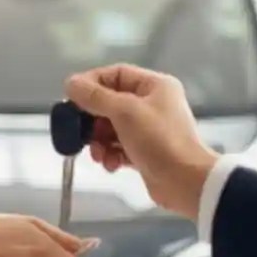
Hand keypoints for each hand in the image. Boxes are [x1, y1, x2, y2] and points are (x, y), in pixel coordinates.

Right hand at [64, 63, 218, 219]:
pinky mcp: (145, 152)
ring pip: (112, 127)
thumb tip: (70, 83)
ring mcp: (149, 129)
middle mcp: (153, 104)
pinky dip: (111, 154)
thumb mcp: (124, 112)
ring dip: (100, 141)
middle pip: (111, 103)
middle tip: (80, 131)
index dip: (92, 83)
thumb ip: (95, 97)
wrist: (186, 182)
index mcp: (155, 86)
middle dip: (93, 120)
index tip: (72, 98)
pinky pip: (119, 147)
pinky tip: (111, 164)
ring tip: (98, 154)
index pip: (116, 74)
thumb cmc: (159, 140)